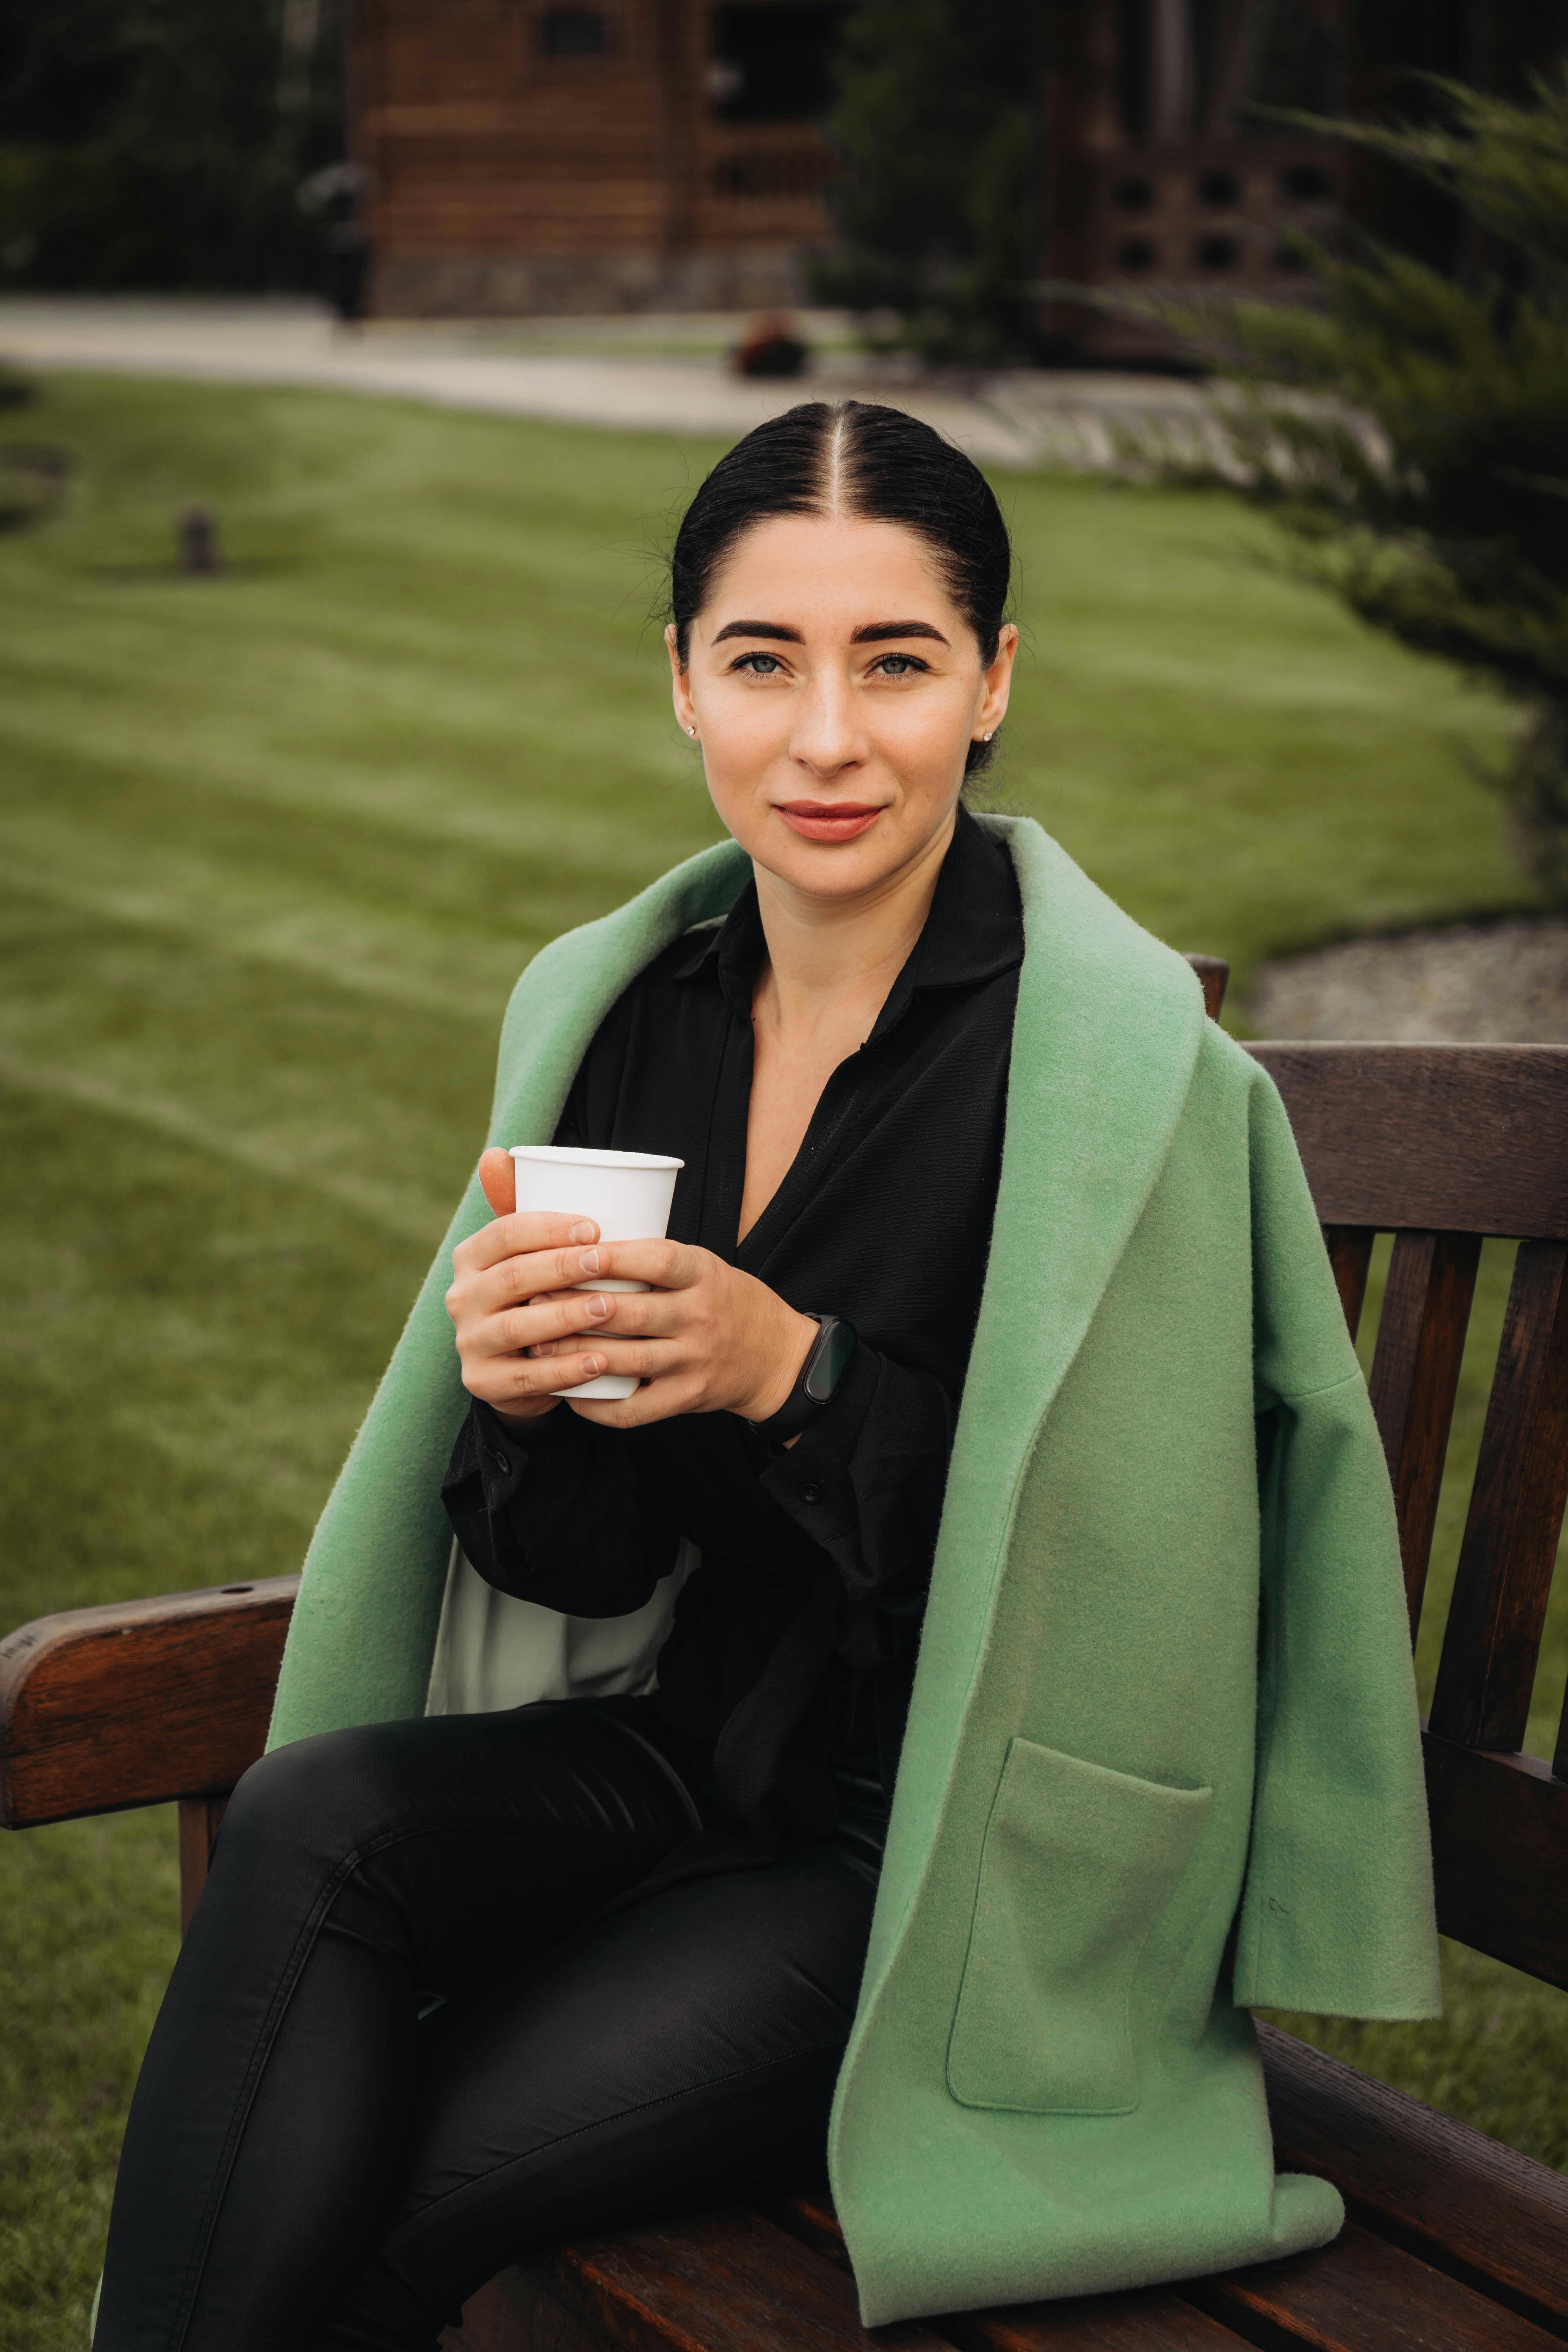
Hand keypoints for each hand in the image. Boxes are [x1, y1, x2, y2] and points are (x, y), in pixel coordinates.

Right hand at [445, 1149, 616, 1425]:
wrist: (524, 1364)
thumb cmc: (537, 1291)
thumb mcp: (531, 1251)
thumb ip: (520, 1206)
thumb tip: (495, 1154)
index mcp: (471, 1258)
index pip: (504, 1234)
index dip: (548, 1228)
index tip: (595, 1227)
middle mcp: (461, 1298)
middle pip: (512, 1277)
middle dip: (562, 1267)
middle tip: (607, 1261)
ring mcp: (468, 1343)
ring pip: (517, 1327)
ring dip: (566, 1316)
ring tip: (609, 1307)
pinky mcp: (482, 1383)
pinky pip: (526, 1378)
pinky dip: (564, 1370)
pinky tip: (599, 1361)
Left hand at [519, 1231, 818, 1433]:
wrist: (775, 1354)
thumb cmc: (721, 1298)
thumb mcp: (701, 1263)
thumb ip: (651, 1255)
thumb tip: (577, 1236)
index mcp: (702, 1273)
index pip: (656, 1260)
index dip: (612, 1257)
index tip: (571, 1251)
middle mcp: (701, 1317)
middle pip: (631, 1313)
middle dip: (576, 1308)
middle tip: (532, 1301)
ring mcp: (695, 1360)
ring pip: (626, 1360)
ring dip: (576, 1354)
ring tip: (537, 1345)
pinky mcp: (689, 1397)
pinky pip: (635, 1408)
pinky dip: (598, 1405)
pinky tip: (569, 1395)